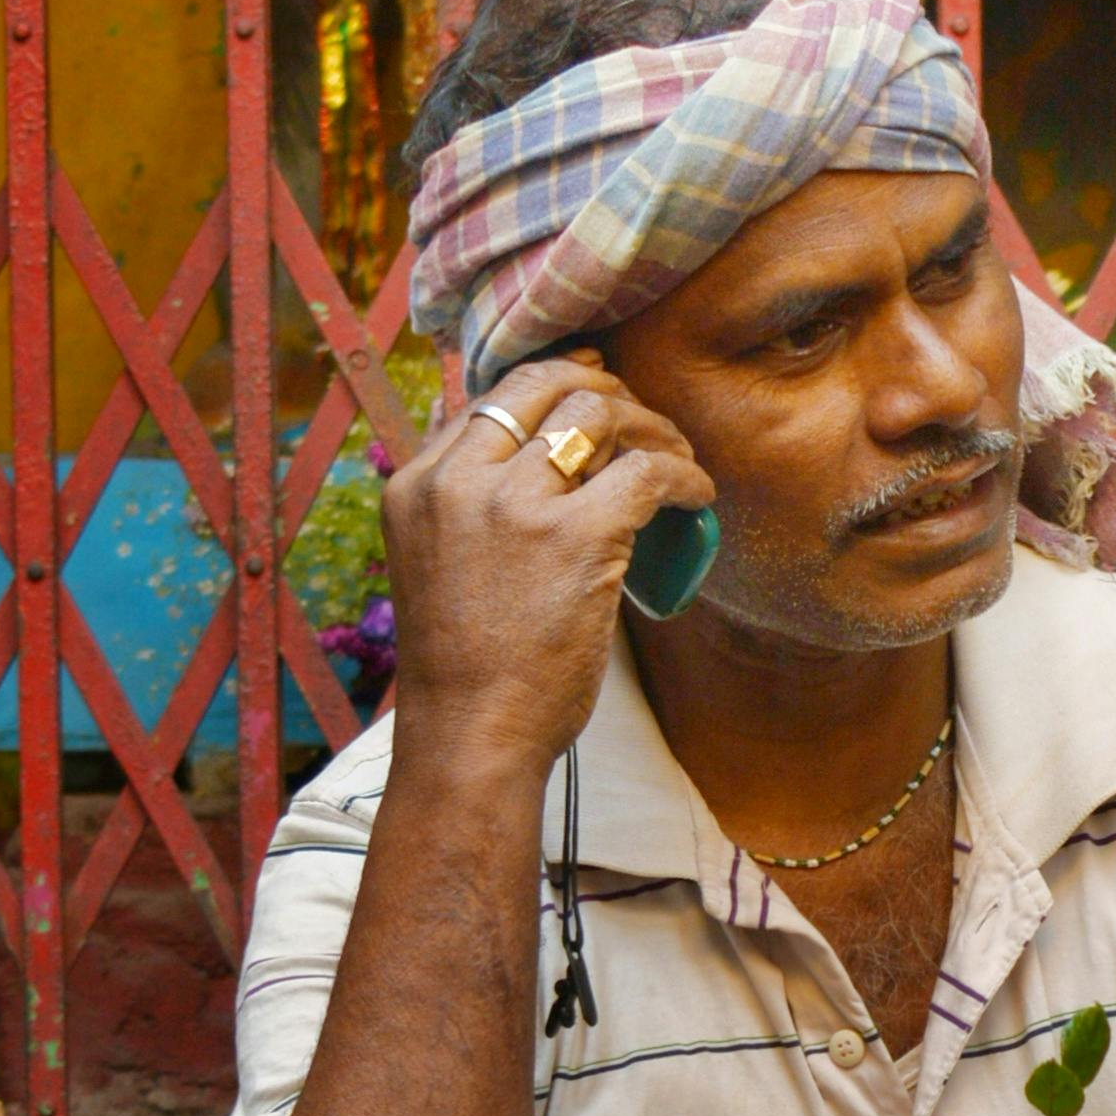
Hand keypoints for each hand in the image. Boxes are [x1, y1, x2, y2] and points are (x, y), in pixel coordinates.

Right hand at [378, 356, 713, 779]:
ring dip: (651, 428)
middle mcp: (458, 480)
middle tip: (640, 417)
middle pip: (545, 386)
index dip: (554, 381)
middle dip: (605, 388)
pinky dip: (684, 477)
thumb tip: (534, 452)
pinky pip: (648, 474)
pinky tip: (696, 496)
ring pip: (599, 415)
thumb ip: (468, 504)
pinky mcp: (575, 536)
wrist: (469, 733)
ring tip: (675, 457)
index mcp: (418, 483)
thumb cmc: (463, 665)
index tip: (594, 387)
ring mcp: (514, 504)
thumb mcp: (434, 561)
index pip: (492, 395)